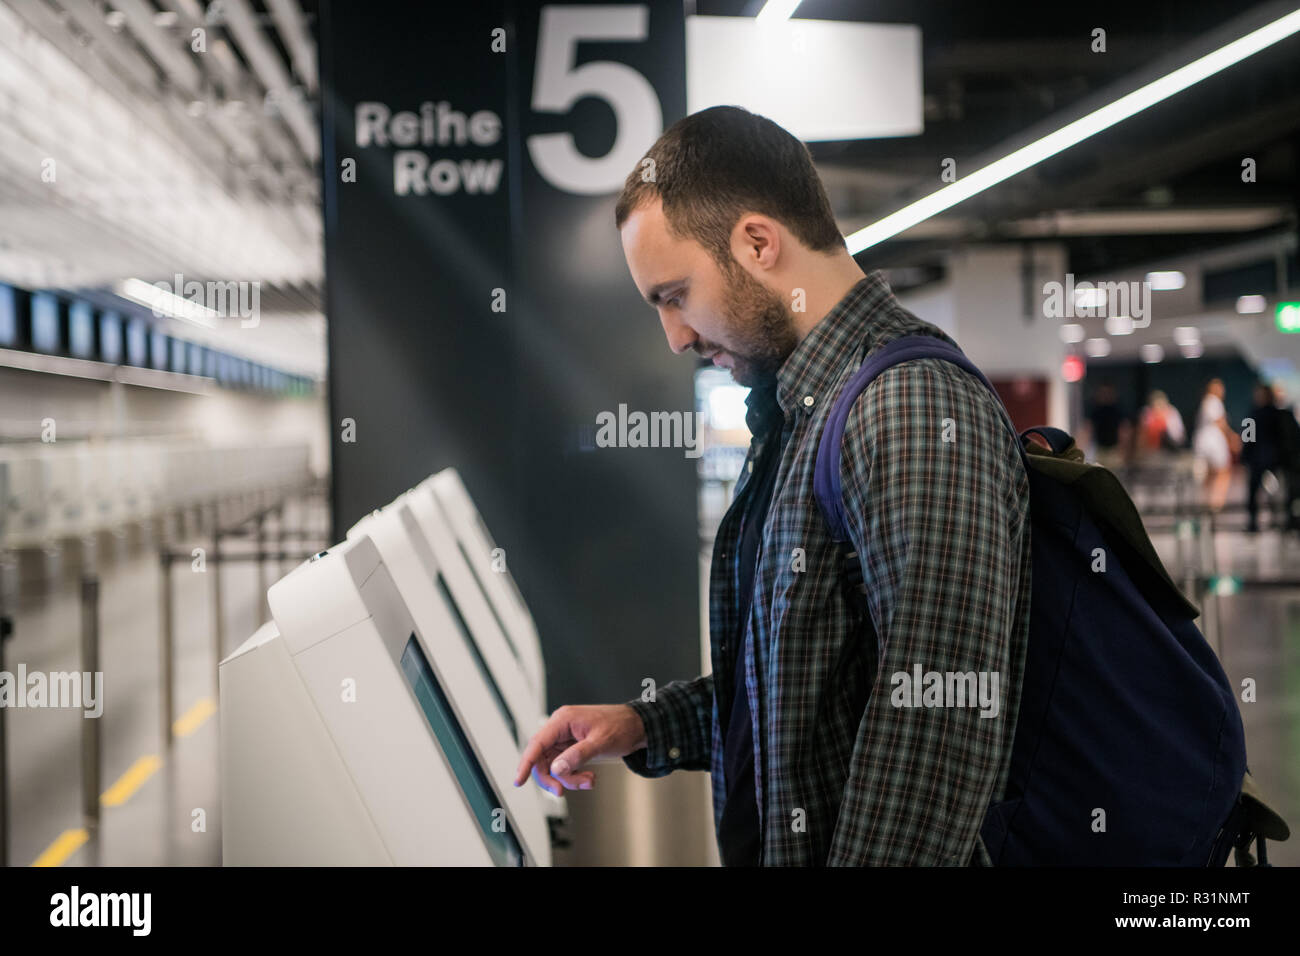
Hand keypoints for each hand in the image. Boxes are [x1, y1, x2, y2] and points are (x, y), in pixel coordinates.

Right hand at [513, 704, 646, 795]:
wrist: (637, 726)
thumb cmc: (621, 726)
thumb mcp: (600, 742)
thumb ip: (577, 756)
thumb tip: (557, 769)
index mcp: (563, 720)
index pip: (537, 743)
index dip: (526, 762)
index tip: (519, 780)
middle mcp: (560, 728)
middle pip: (542, 759)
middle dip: (554, 777)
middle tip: (564, 791)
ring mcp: (565, 739)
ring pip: (553, 766)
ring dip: (568, 779)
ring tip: (589, 780)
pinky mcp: (571, 748)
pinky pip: (564, 767)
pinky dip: (574, 776)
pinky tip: (589, 777)